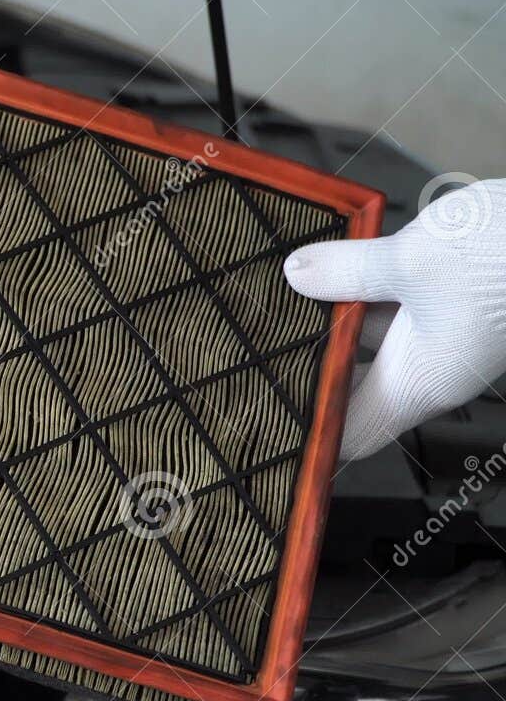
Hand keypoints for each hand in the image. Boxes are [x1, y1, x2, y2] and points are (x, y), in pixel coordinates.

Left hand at [285, 178, 505, 459]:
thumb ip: (349, 271)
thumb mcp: (413, 260)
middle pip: (349, 385)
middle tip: (247, 349)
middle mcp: (431, 370)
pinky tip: (328, 263)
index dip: (307, 440)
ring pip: (368, 341)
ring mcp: (443, 336)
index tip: (263, 432)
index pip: (349, 437)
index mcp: (418, 384)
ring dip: (329, 321)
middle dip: (304, 366)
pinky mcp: (453, 302)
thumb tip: (298, 275)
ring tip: (271, 301)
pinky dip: (361, 291)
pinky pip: (393, 306)